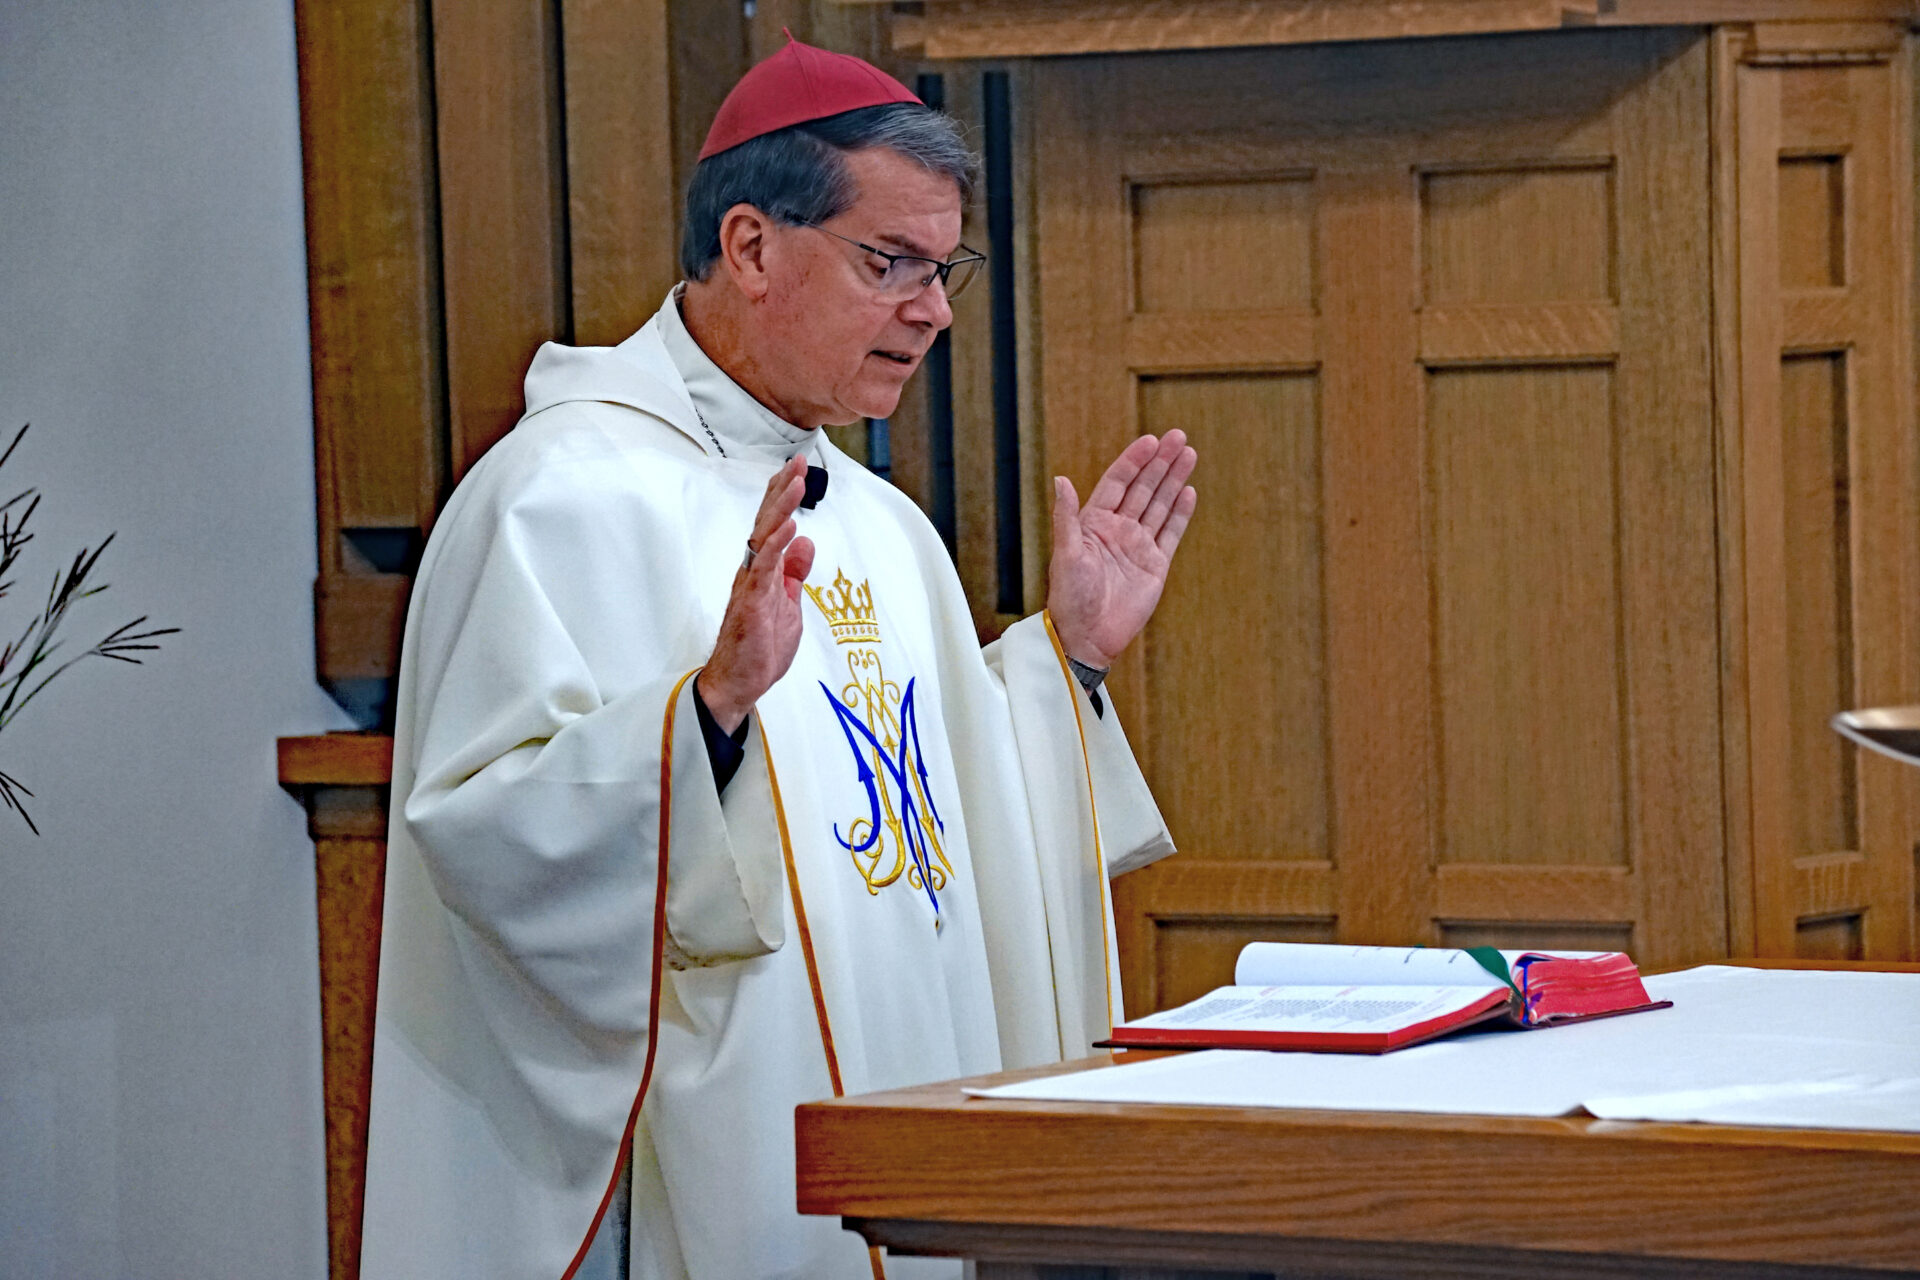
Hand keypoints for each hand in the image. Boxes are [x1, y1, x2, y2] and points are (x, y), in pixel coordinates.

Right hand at [697, 456, 816, 732]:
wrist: (739, 683)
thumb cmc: (759, 648)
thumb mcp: (789, 604)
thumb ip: (794, 573)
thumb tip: (805, 542)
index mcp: (763, 570)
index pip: (772, 524)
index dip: (784, 495)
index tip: (797, 468)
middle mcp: (753, 571)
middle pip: (767, 521)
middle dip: (782, 489)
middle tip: (798, 461)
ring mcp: (751, 585)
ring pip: (764, 537)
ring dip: (780, 507)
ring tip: (794, 481)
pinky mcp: (752, 603)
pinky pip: (764, 568)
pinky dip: (776, 545)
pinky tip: (787, 525)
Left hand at [1046, 430, 1197, 668]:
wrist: (1087, 637)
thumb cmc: (1069, 598)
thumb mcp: (1066, 554)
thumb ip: (1066, 517)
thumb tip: (1061, 480)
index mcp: (1093, 522)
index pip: (1118, 482)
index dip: (1134, 460)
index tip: (1151, 441)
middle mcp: (1117, 529)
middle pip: (1143, 487)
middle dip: (1160, 462)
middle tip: (1179, 436)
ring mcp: (1138, 546)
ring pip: (1159, 505)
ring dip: (1173, 480)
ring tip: (1189, 454)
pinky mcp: (1155, 565)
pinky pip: (1170, 533)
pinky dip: (1180, 513)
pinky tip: (1188, 492)